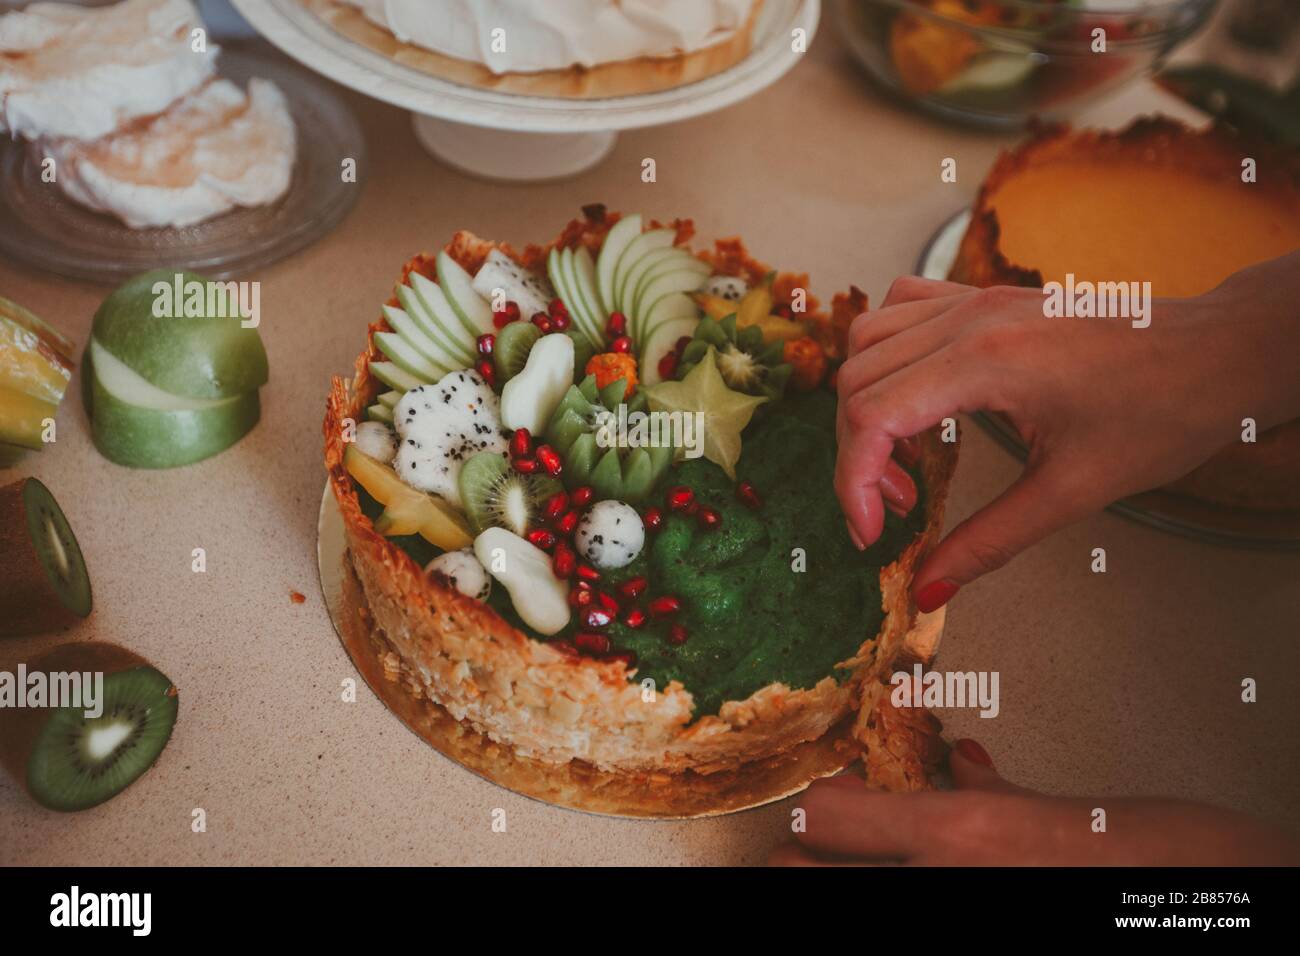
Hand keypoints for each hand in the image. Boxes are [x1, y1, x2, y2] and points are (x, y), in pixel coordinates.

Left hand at [769, 740, 1299, 865]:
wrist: (1199, 896)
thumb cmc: (1145, 852)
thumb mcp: (1054, 807)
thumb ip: (992, 788)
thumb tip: (964, 765)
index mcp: (956, 834)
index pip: (818, 820)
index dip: (809, 809)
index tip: (826, 795)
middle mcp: (938, 885)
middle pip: (804, 876)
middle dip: (807, 856)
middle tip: (826, 843)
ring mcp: (952, 915)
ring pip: (844, 905)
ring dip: (844, 875)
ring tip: (865, 863)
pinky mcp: (977, 936)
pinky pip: (899, 918)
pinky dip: (898, 887)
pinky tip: (928, 871)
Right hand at [834, 252, 1299, 609]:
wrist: (1221, 353)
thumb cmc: (1164, 412)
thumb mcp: (1072, 491)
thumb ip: (987, 542)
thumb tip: (928, 588)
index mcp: (988, 359)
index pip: (871, 414)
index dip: (854, 483)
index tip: (872, 534)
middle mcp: (969, 318)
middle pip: (856, 380)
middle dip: (860, 456)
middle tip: (903, 508)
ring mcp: (975, 300)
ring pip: (867, 341)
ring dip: (867, 406)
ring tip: (911, 459)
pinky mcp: (985, 298)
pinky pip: (900, 311)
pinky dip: (887, 359)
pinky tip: (919, 400)